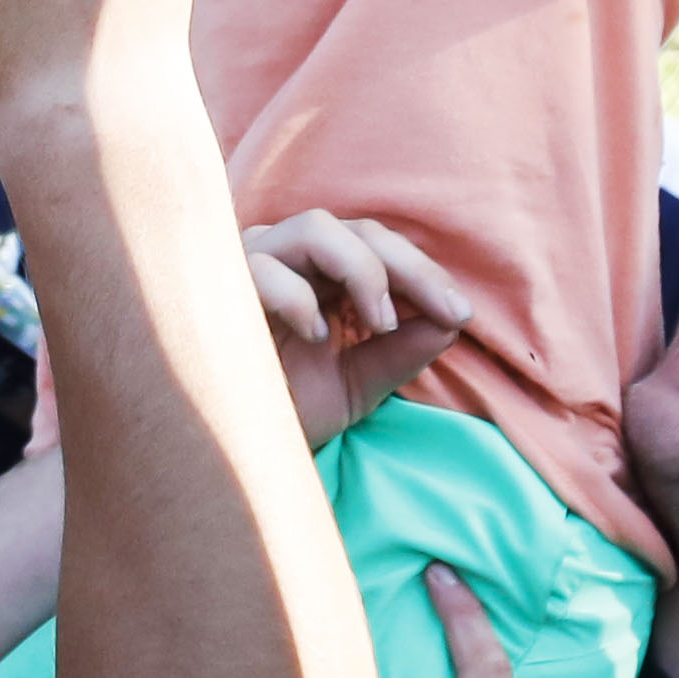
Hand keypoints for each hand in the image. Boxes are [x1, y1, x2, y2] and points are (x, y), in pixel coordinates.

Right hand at [243, 210, 472, 444]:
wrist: (235, 450)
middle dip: (410, 269)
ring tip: (382, 324)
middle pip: (358, 230)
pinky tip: (315, 337)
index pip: (380, 247)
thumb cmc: (288, 411)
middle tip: (446, 312)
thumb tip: (451, 322)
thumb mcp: (358, 384)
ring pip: (315, 227)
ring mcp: (250, 265)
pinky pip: (261, 266)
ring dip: (362, 270)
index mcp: (320, 274)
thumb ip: (401, 352)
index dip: (424, 274)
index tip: (460, 314)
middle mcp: (287, 258)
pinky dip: (299, 297)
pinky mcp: (218, 287)